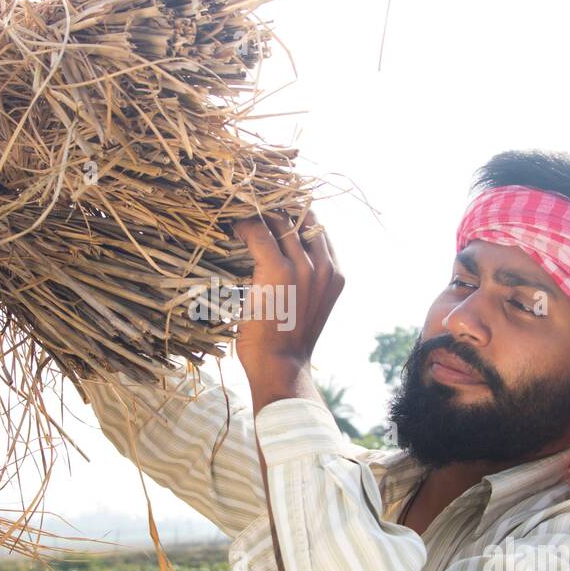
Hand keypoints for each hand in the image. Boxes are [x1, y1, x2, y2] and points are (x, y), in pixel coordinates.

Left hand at [230, 207, 343, 411]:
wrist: (280, 367)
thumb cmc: (286, 342)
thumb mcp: (307, 307)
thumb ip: (305, 281)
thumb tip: (283, 260)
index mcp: (334, 274)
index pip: (318, 226)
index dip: (295, 211)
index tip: (272, 208)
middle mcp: (324, 266)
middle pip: (301, 215)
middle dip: (277, 206)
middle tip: (252, 203)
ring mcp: (304, 266)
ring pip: (280, 219)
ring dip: (259, 212)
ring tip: (241, 211)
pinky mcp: (278, 269)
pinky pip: (259, 231)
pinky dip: (245, 225)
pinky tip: (234, 229)